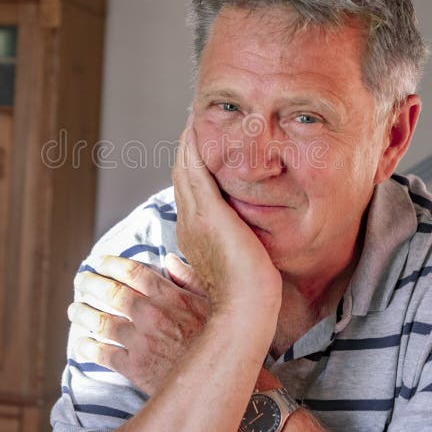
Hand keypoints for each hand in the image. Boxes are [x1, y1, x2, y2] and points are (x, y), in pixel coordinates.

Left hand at [68, 253, 209, 395]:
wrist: (217, 378)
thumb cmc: (218, 338)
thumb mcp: (211, 302)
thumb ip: (190, 278)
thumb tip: (169, 259)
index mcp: (168, 295)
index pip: (132, 272)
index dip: (111, 264)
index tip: (99, 261)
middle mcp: (149, 313)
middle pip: (110, 293)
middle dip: (91, 284)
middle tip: (81, 280)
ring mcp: (139, 340)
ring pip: (101, 322)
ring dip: (83, 314)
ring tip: (75, 309)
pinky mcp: (134, 367)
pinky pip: (103, 354)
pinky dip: (88, 348)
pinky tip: (81, 343)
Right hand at [172, 119, 281, 318]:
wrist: (246, 310)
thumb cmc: (249, 295)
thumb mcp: (238, 263)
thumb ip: (234, 247)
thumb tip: (242, 238)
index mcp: (194, 236)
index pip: (189, 193)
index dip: (191, 169)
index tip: (199, 150)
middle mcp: (188, 224)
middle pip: (182, 176)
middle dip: (187, 150)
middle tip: (194, 125)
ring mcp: (195, 217)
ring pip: (184, 169)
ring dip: (188, 143)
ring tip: (194, 121)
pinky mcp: (208, 213)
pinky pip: (195, 170)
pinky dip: (193, 148)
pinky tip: (195, 129)